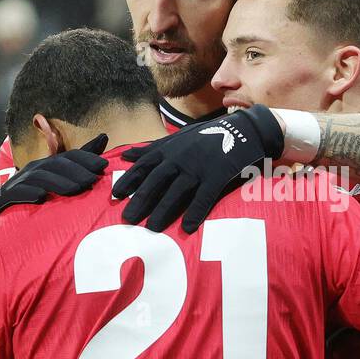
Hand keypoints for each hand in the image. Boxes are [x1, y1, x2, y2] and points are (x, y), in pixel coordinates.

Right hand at [0, 134, 107, 224]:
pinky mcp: (3, 197)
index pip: (68, 157)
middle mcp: (32, 170)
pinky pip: (15, 193)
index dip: (85, 159)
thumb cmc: (35, 195)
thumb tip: (105, 136)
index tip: (103, 166)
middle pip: (55, 166)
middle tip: (92, 180)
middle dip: (75, 172)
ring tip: (74, 190)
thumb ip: (80, 161)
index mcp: (47, 165)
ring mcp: (17, 182)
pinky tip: (40, 198)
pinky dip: (27, 194)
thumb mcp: (59, 178)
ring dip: (57, 183)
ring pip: (39, 178)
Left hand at [112, 106, 284, 232]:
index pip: (144, 166)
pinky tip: (187, 227)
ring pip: (177, 190)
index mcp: (170, 150)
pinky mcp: (217, 176)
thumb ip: (152, 149)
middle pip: (156, 181)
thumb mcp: (177, 138)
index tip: (116, 196)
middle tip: (128, 218)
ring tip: (153, 227)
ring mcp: (198, 167)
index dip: (130, 180)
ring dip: (164, 209)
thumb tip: (126, 156)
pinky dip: (196, 211)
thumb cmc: (207, 135)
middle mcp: (180, 158)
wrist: (243, 131)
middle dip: (141, 200)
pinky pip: (204, 196)